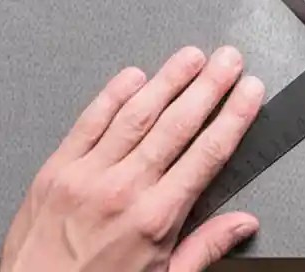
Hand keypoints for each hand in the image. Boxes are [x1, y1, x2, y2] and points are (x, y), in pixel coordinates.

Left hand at [1, 46, 265, 271]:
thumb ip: (205, 248)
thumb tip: (244, 224)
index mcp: (154, 219)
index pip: (207, 154)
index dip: (233, 117)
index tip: (249, 93)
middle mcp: (122, 190)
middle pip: (177, 124)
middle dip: (208, 87)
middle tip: (229, 60)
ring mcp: (86, 175)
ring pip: (136, 115)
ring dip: (168, 81)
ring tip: (191, 57)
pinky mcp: (55, 170)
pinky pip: (88, 123)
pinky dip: (112, 96)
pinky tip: (134, 76)